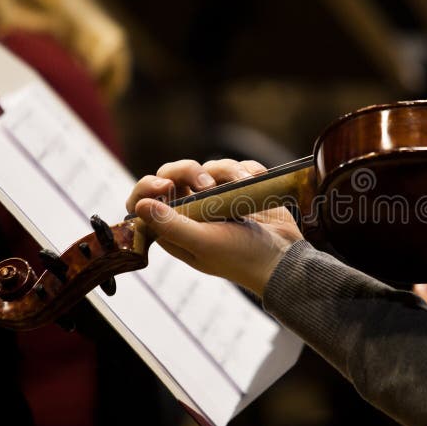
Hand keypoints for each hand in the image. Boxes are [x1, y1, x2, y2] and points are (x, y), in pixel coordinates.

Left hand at [127, 159, 303, 295]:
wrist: (286, 259)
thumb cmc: (243, 258)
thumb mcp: (204, 244)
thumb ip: (171, 225)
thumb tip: (140, 205)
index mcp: (175, 229)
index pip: (144, 201)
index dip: (147, 188)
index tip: (165, 186)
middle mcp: (193, 212)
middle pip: (174, 174)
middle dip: (191, 171)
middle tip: (209, 183)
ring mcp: (218, 200)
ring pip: (209, 167)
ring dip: (229, 171)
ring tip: (246, 184)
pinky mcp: (242, 190)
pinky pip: (237, 167)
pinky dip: (248, 170)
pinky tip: (257, 181)